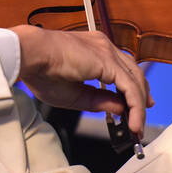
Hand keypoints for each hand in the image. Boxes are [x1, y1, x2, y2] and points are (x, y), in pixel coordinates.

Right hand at [9, 25, 152, 133]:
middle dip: (141, 97)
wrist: (29, 55)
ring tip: (136, 126)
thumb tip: (121, 108)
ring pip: (135, 80)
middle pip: (133, 72)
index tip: (134, 106)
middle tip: (141, 117)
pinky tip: (133, 122)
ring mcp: (107, 51)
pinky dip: (135, 106)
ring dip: (139, 106)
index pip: (121, 68)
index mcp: (93, 49)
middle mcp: (103, 46)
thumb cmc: (40, 71)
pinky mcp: (108, 61)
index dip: (131, 88)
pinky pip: (129, 87)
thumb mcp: (73, 94)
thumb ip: (98, 100)